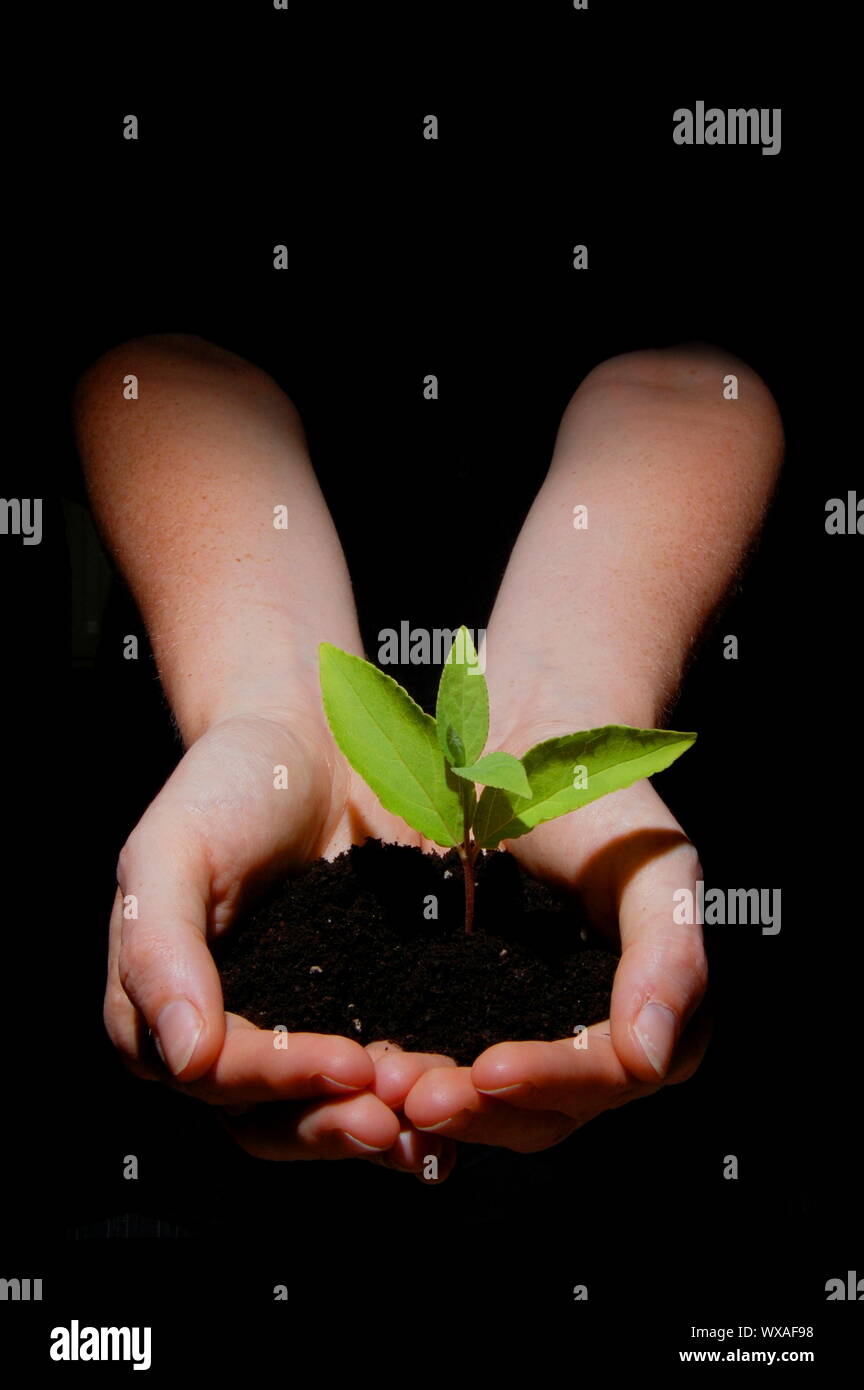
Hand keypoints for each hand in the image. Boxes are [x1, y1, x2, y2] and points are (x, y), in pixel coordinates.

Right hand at [108, 709, 447, 1163]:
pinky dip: (422, 1091)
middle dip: (332, 1125)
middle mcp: (235, 1037)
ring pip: (331, 1111)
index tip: (349, 1063)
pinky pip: (392, 1066)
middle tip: (394, 1120)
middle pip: (271, 1120)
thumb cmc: (222, 786)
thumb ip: (160, 950)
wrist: (306, 739)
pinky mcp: (371, 1008)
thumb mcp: (170, 852)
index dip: (279, 1079)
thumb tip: (180, 1059)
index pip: (218, 1077)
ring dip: (379, 1126)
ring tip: (436, 1122)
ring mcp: (305, 1028)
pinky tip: (467, 1097)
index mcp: (170, 1012)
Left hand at [402, 723, 709, 1152]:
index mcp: (654, 1023)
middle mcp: (594, 1048)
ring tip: (383, 1085)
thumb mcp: (657, 870)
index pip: (608, 1076)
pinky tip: (365, 1066)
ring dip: (438, 1103)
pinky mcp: (466, 1016)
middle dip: (480, 1110)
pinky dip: (406, 1071)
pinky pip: (439, 1061)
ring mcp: (528, 1038)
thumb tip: (652, 1062)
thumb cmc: (611, 803)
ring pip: (486, 1103)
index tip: (490, 1071)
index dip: (552, 1079)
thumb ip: (670, 960)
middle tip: (415, 1098)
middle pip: (543, 1111)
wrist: (537, 751)